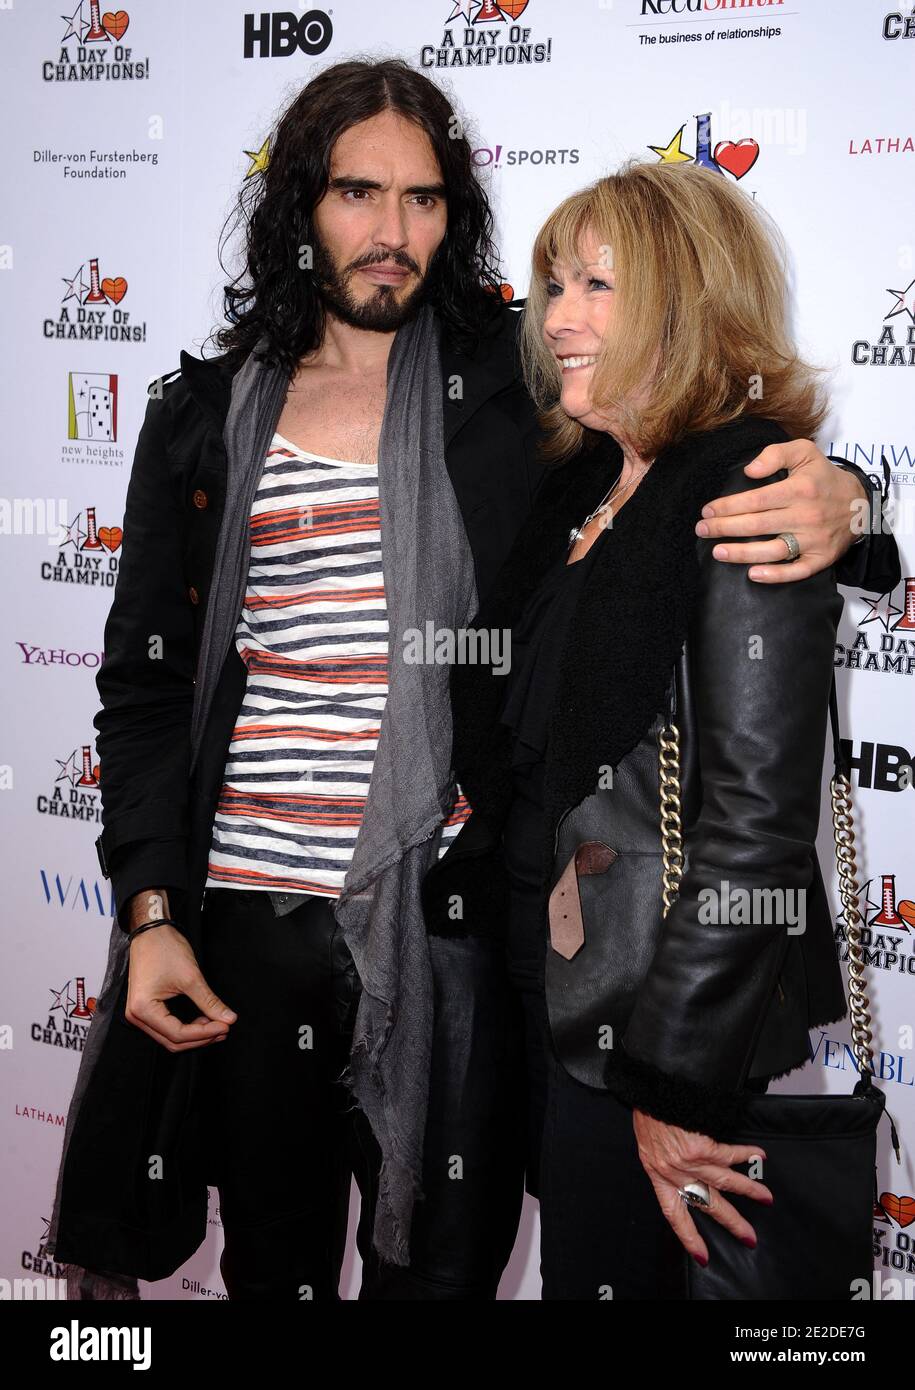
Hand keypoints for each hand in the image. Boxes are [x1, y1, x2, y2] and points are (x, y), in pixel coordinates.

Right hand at [125, 923, 236, 1051]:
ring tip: (216, 1025)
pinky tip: (202, 1020)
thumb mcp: (191, 977)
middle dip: (200, 1037)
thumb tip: (228, 1019)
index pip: (177, 1033)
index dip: (204, 1033)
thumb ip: (209, 1002)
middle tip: (224, 1028)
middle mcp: (136, 1015)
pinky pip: (165, 1027)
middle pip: (172, 1040)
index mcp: (143, 1009)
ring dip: (193, 1034)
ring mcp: (138, 1013)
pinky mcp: (145, 1008)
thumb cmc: (164, 948)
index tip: (225, 1027)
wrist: (151, 931)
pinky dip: (185, 1027)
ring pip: (169, 1036)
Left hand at [632, 1109, 771, 1264]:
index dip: (689, 1236)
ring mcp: (689, 1161)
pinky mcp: (701, 1146)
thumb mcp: (647, 1144)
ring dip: (749, 1190)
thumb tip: (683, 1173)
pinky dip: (746, 1154)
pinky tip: (759, 1156)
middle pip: (708, 1205)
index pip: (674, 1214)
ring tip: (766, 1197)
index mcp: (657, 1175)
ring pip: (725, 1183)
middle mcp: (674, 1173)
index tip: (702, 1256)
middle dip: (731, 1222)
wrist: (647, 1091)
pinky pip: (729, 1155)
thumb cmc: (646, 1113)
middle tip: (749, 1237)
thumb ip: (663, 1163)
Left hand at [695, 439, 867, 583]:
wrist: (859, 503)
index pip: (756, 500)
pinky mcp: (821, 558)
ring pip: (772, 550)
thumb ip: (775, 454)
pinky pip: (796, 571)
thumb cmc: (823, 477)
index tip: (708, 510)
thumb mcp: (804, 452)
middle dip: (725, 528)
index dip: (728, 506)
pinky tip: (753, 574)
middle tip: (702, 530)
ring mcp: (814, 539)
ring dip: (742, 554)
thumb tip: (749, 471)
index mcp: (800, 489)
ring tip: (717, 552)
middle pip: (757, 525)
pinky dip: (775, 575)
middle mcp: (806, 515)